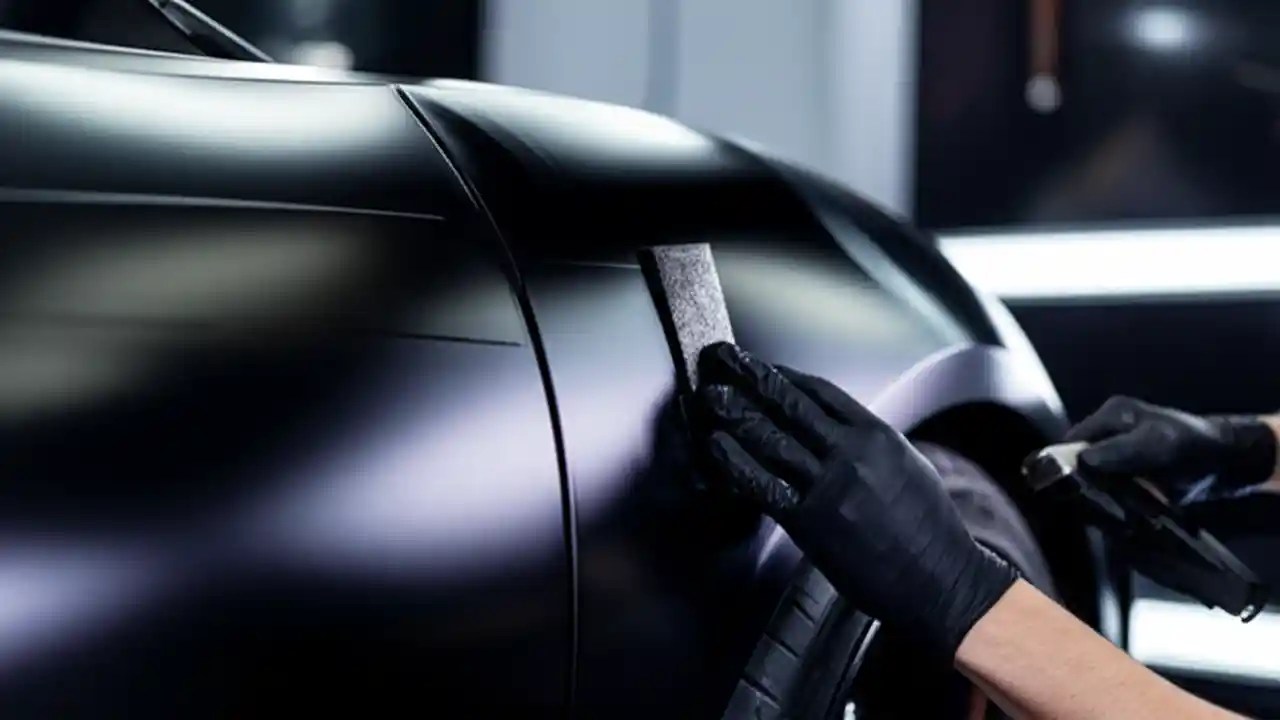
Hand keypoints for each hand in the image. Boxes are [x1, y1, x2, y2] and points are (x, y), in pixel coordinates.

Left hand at [696, 342, 1015, 658]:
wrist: (940, 578)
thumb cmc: (926, 525)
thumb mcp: (906, 463)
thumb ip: (868, 439)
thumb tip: (833, 423)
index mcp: (877, 434)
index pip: (819, 390)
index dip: (781, 373)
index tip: (756, 363)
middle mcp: (852, 453)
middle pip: (789, 404)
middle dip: (751, 377)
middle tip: (721, 357)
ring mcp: (830, 486)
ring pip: (773, 439)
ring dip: (735, 413)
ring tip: (709, 394)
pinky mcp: (812, 522)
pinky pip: (765, 486)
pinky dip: (736, 463)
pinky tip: (715, 445)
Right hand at [1068, 396, 1276, 502]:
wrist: (1229, 464)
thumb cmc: (1196, 445)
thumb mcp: (1160, 443)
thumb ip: (1122, 451)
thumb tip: (1083, 462)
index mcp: (1110, 416)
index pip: (1069, 442)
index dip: (1062, 464)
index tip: (1065, 488)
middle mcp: (1108, 434)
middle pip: (1076, 462)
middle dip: (1080, 483)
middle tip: (1089, 503)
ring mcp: (1117, 457)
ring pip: (1090, 480)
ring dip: (1096, 498)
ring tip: (1104, 511)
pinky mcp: (1127, 478)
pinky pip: (1106, 492)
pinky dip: (1109, 505)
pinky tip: (1114, 514)